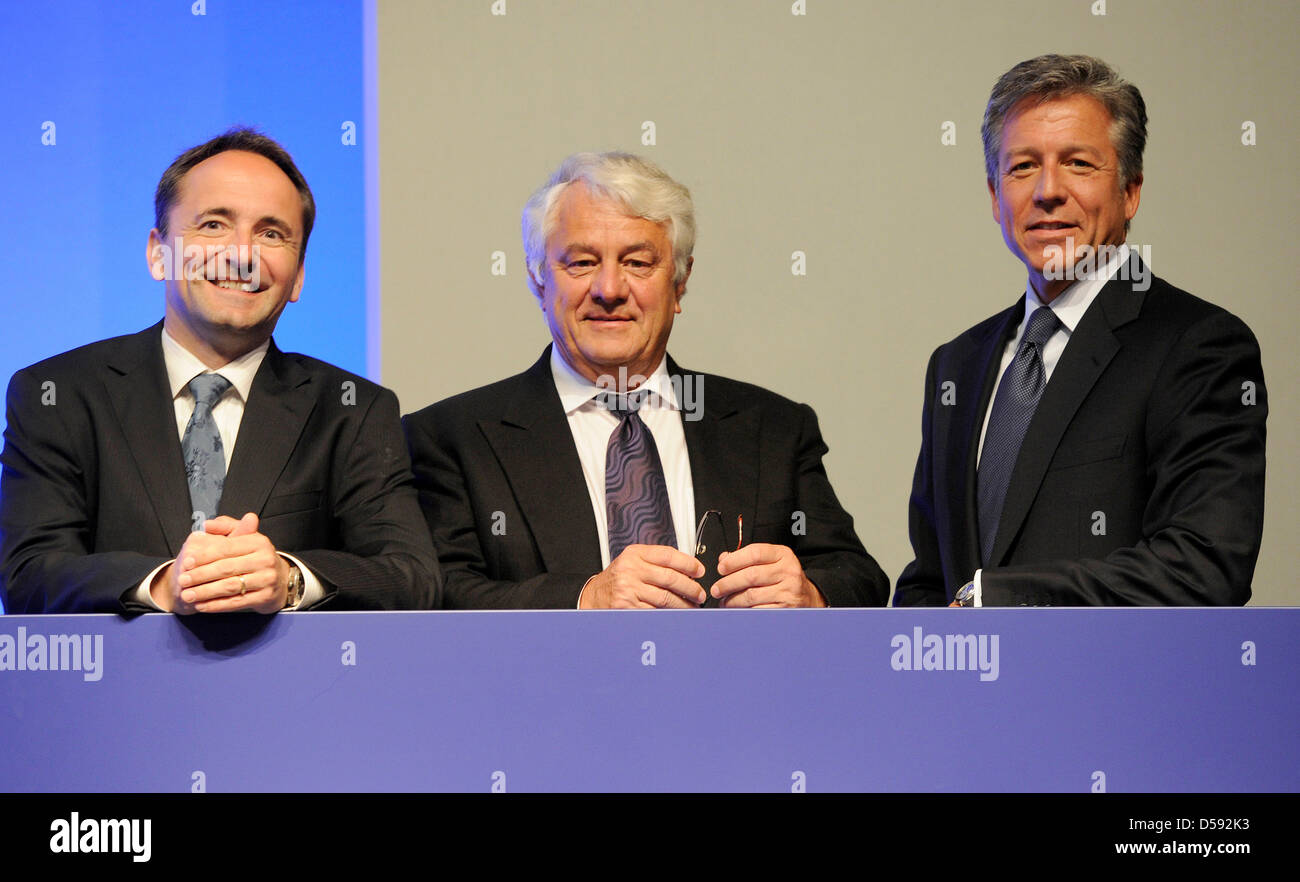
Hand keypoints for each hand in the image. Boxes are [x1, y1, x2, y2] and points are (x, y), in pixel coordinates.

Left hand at [149, 513, 288, 613]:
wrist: (280, 579)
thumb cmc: (255, 557)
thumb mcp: (245, 537)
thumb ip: (226, 527)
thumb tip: (206, 524)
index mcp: (258, 542)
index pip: (226, 549)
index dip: (204, 556)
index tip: (186, 562)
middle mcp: (265, 559)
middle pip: (226, 568)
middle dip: (201, 575)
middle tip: (182, 580)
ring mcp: (267, 579)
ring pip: (230, 586)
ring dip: (205, 592)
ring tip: (187, 595)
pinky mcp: (266, 597)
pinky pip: (236, 602)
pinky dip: (216, 605)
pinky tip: (201, 605)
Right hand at [579, 544, 705, 608]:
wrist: (594, 595)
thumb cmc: (618, 579)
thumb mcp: (633, 561)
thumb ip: (656, 561)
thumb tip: (687, 569)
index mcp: (635, 554)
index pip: (668, 556)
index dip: (688, 563)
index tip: (699, 571)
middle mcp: (631, 570)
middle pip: (670, 578)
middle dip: (690, 587)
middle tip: (700, 593)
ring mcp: (629, 589)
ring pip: (666, 597)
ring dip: (684, 603)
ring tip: (692, 606)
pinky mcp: (628, 607)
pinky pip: (656, 611)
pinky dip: (670, 613)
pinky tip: (677, 613)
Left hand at [712, 543, 825, 607]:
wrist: (809, 597)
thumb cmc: (785, 578)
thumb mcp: (772, 561)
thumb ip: (748, 558)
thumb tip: (724, 559)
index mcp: (783, 555)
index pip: (754, 553)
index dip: (734, 560)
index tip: (721, 568)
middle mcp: (788, 571)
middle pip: (750, 575)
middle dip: (728, 583)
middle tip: (717, 589)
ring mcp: (788, 591)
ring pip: (751, 595)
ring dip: (732, 600)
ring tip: (724, 601)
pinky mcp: (785, 609)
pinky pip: (757, 610)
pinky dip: (743, 611)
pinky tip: (737, 609)